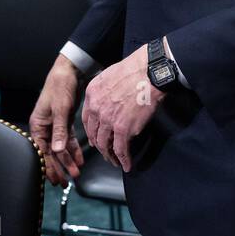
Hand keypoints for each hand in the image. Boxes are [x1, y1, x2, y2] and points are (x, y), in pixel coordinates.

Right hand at [29, 54, 86, 185]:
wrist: (69, 71)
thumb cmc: (60, 87)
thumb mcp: (60, 109)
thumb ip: (59, 131)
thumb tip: (57, 151)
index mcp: (38, 125)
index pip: (42, 151)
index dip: (48, 167)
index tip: (55, 180)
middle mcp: (44, 127)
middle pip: (50, 153)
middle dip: (58, 168)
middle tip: (65, 183)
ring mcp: (54, 125)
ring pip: (60, 148)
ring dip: (67, 161)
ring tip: (75, 174)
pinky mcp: (64, 122)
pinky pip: (67, 140)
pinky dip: (73, 149)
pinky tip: (79, 159)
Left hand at [82, 43, 163, 172]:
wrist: (147, 72)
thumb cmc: (133, 70)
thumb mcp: (108, 76)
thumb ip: (103, 91)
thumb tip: (109, 102)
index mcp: (91, 95)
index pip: (87, 120)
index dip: (91, 132)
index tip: (95, 138)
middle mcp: (96, 109)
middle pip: (94, 134)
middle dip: (100, 146)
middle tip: (105, 153)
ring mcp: (108, 120)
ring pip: (105, 144)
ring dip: (110, 156)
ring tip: (114, 161)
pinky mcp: (123, 129)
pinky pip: (121, 149)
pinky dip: (123, 160)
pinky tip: (126, 165)